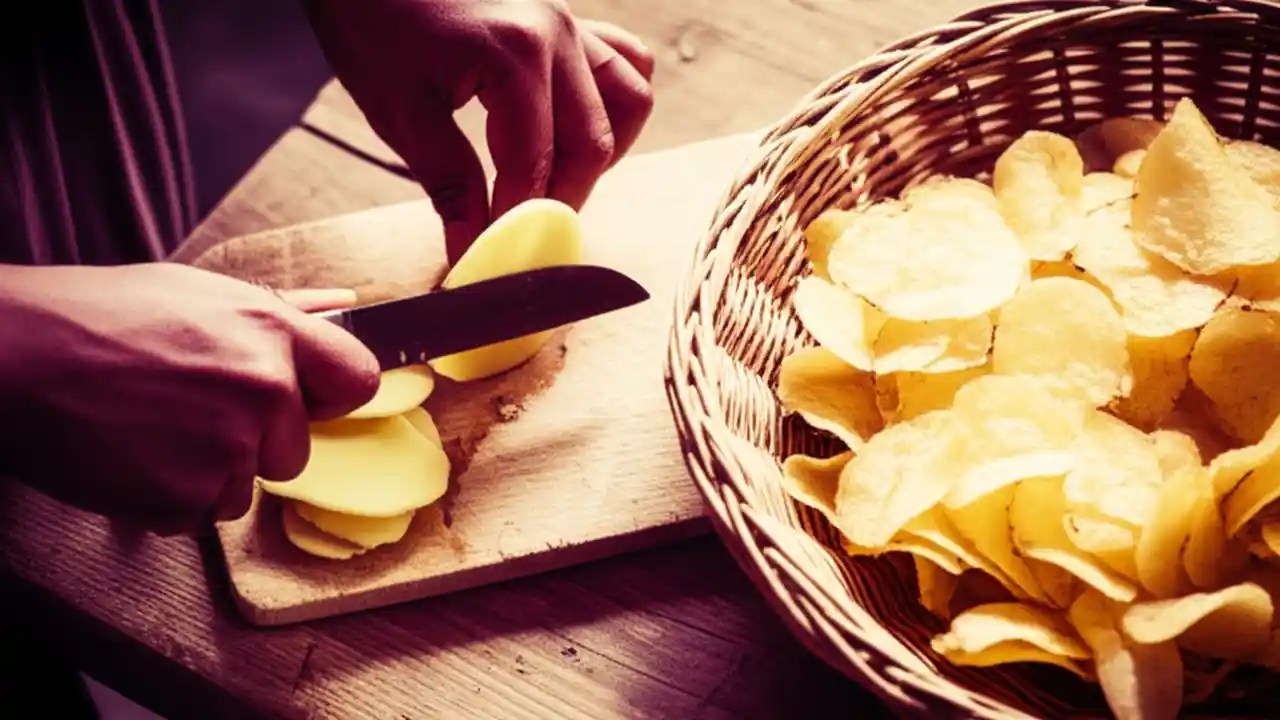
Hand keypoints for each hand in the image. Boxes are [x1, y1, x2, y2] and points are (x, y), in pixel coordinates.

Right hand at [0, 263, 379, 533]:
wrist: (15, 358)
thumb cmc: (98, 317)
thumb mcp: (199, 292)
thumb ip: (283, 310)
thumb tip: (347, 305)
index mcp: (272, 333)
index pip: (358, 379)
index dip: (330, 397)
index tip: (306, 401)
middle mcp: (264, 389)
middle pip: (296, 450)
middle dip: (253, 443)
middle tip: (189, 412)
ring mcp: (229, 446)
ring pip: (246, 487)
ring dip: (207, 474)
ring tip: (151, 430)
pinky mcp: (189, 494)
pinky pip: (199, 514)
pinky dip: (168, 499)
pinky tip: (132, 457)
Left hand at [304, 0, 654, 261]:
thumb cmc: (371, 23)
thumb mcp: (400, 112)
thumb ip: (449, 184)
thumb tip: (473, 249)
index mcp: (516, 56)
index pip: (533, 165)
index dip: (515, 223)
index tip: (494, 261)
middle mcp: (557, 35)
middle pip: (590, 145)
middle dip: (559, 201)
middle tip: (520, 232)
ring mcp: (570, 22)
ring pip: (627, 104)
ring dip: (599, 155)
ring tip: (554, 181)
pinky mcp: (569, 19)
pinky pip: (625, 62)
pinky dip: (614, 104)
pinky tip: (576, 129)